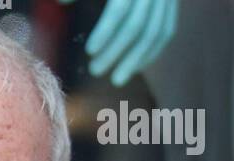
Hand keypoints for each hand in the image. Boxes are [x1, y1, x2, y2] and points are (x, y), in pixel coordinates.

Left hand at [57, 0, 177, 86]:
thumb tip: (60, 1)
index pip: (119, 9)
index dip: (105, 32)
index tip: (89, 51)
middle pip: (136, 26)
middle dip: (115, 52)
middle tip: (95, 71)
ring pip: (154, 33)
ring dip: (134, 60)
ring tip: (116, 80)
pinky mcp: (173, 3)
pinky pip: (165, 32)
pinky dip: (151, 52)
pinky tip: (135, 68)